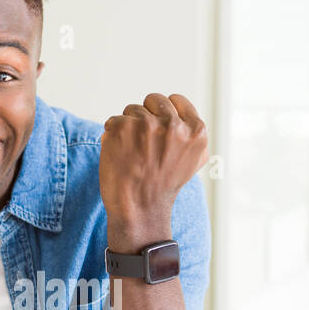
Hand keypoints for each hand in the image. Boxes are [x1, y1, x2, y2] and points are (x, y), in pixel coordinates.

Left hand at [99, 93, 208, 250]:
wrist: (139, 209)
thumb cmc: (163, 187)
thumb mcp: (194, 161)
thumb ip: (192, 134)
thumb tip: (183, 115)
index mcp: (196, 131)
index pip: (176, 100)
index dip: (165, 114)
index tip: (160, 133)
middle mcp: (173, 125)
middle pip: (154, 100)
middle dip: (147, 117)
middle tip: (145, 145)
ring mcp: (146, 124)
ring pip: (132, 109)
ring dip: (129, 128)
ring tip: (133, 154)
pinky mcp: (121, 127)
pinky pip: (114, 121)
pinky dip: (113, 136)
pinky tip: (120, 156)